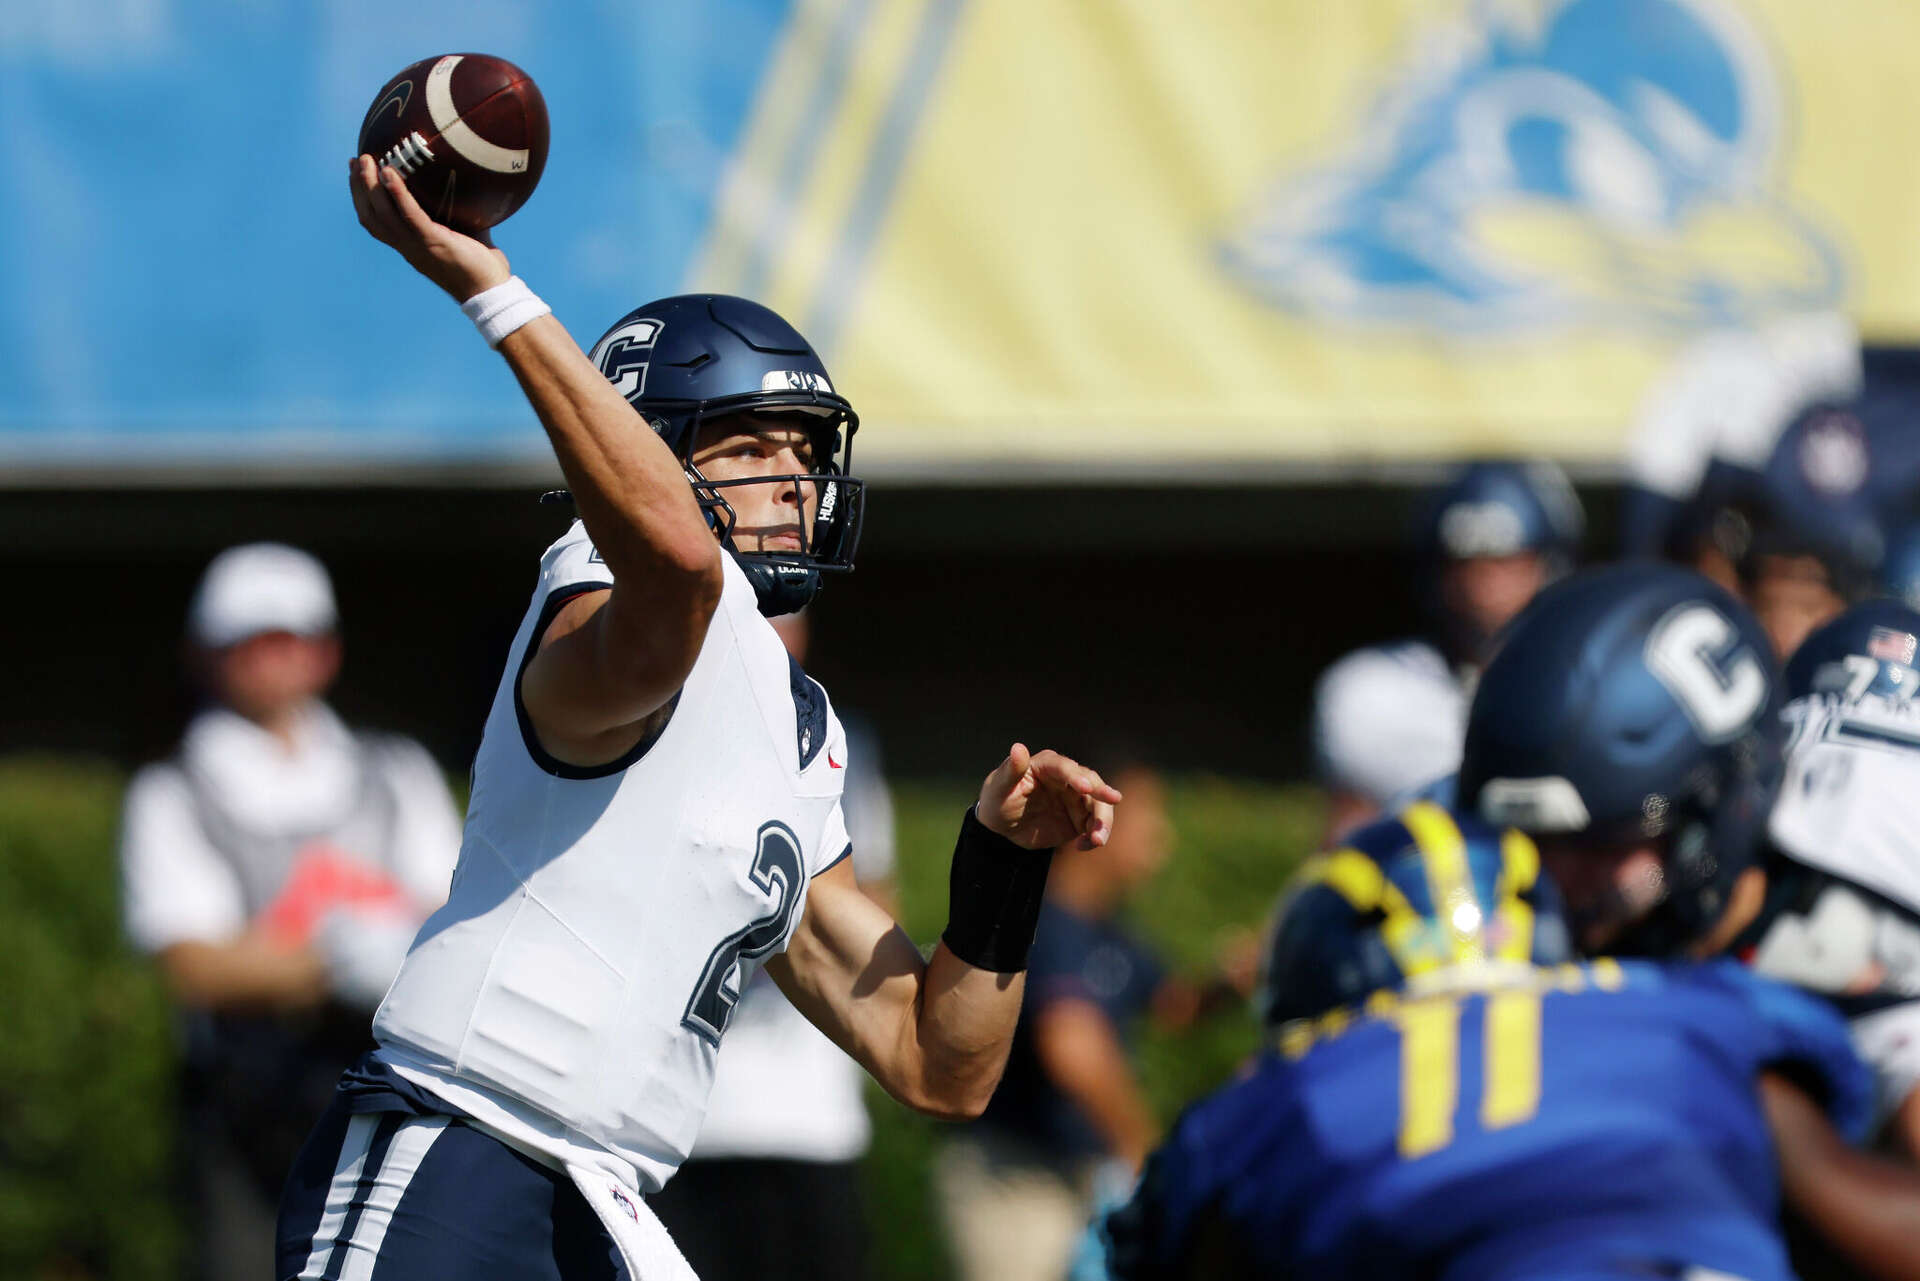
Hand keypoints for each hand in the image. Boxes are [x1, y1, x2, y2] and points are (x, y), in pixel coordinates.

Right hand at [347, 155, 509, 301]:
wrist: (491, 292)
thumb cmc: (482, 266)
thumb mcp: (462, 235)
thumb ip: (457, 214)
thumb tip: (464, 187)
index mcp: (409, 247)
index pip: (376, 223)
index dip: (362, 199)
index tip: (356, 174)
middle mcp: (407, 247)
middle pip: (371, 216)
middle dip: (359, 187)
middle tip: (354, 161)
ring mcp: (418, 246)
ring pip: (383, 214)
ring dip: (371, 185)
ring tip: (366, 160)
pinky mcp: (434, 243)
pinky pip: (410, 215)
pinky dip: (398, 194)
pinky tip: (390, 173)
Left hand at [977, 744, 1121, 851]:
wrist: (1003, 828)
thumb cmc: (997, 800)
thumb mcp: (999, 787)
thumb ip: (1011, 770)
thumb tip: (1018, 748)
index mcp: (1047, 765)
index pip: (1065, 767)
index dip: (1076, 776)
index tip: (1085, 788)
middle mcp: (1067, 778)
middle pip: (1091, 782)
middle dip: (1102, 793)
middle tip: (1113, 800)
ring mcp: (1075, 798)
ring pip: (1098, 804)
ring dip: (1103, 821)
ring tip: (1097, 841)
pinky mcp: (1080, 817)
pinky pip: (1095, 825)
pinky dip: (1094, 835)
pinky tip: (1084, 846)